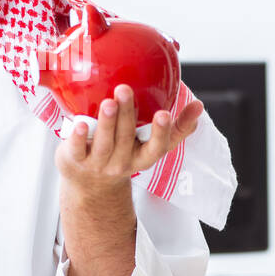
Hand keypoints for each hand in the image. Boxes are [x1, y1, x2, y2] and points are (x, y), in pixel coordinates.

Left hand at [54, 84, 203, 193]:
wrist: (91, 185)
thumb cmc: (125, 155)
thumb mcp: (152, 147)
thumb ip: (177, 128)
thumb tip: (199, 106)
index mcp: (142, 157)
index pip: (156, 147)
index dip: (161, 131)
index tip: (164, 114)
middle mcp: (121, 162)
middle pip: (125, 138)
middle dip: (126, 114)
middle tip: (124, 90)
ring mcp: (98, 162)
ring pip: (103, 142)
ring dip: (106, 121)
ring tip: (108, 102)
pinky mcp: (75, 160)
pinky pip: (76, 149)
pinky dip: (77, 136)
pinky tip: (79, 123)